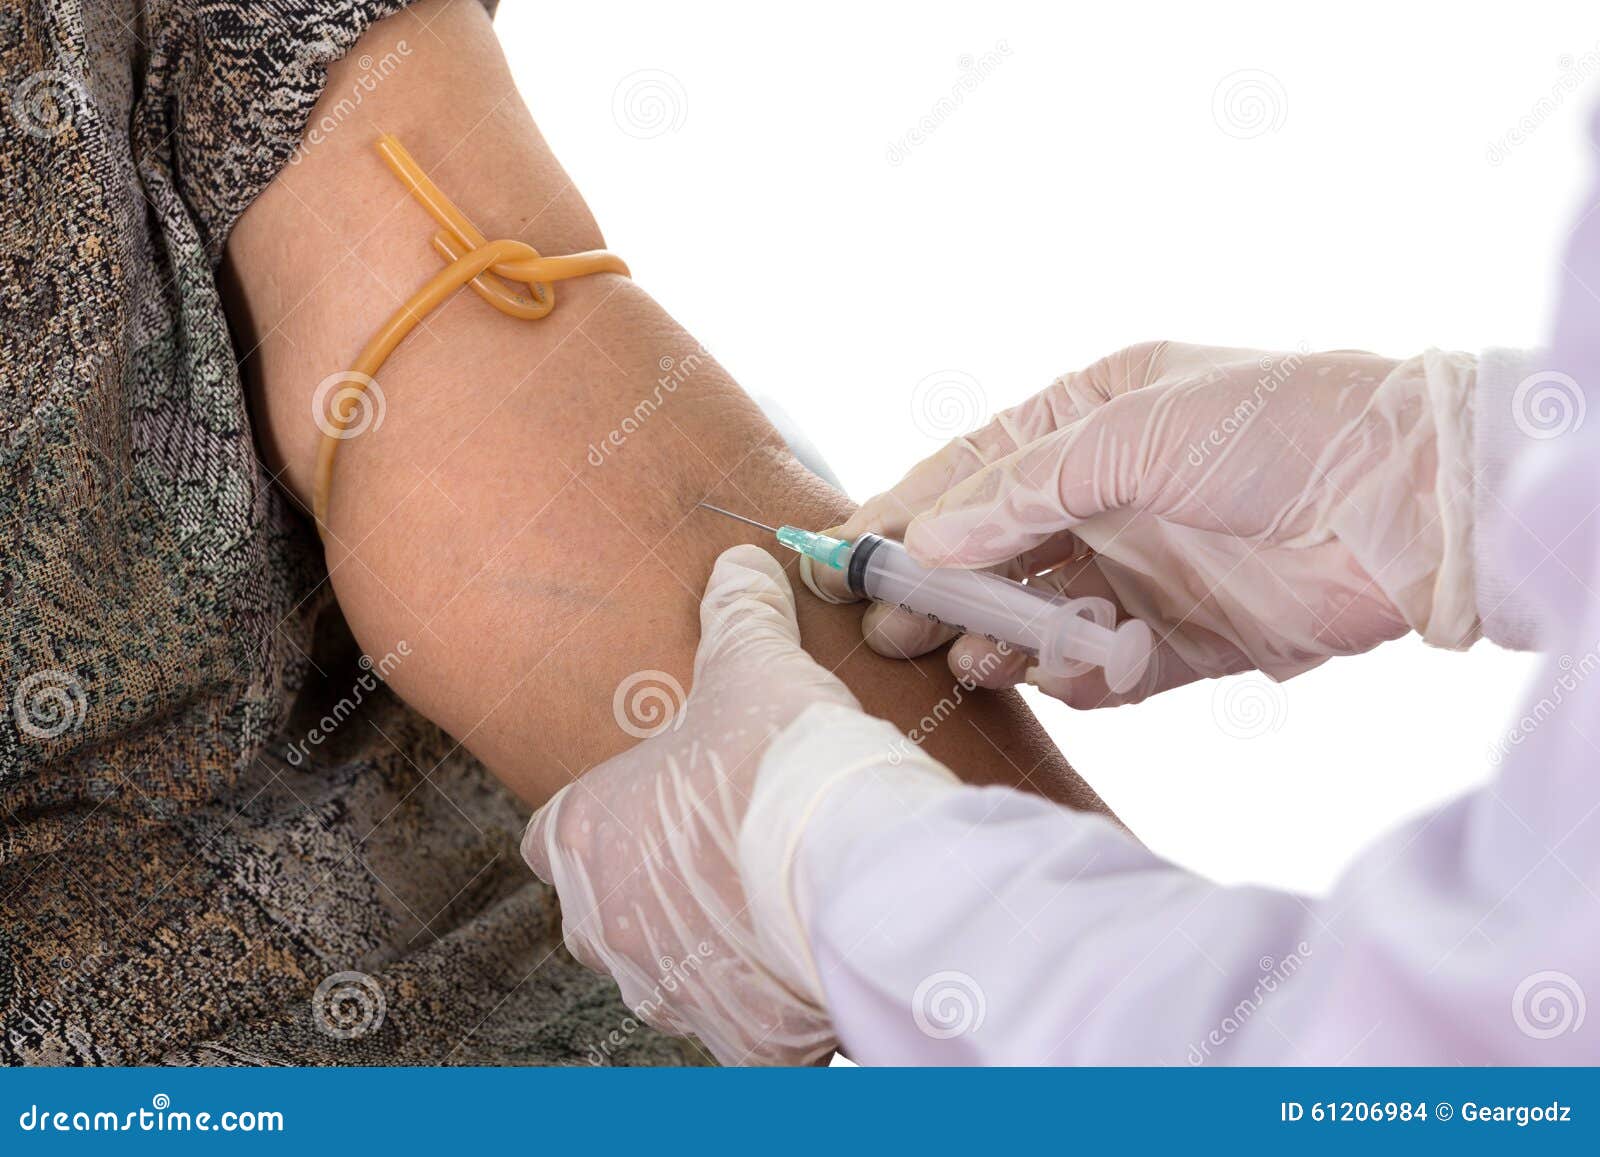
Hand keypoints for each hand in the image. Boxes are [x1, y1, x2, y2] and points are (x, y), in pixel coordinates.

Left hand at [521, 545, 856, 1065]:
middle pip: (607, 911)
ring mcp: (673, 991)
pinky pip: (745, 1021)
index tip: (647, 802)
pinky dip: (771, 993)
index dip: (597, 818)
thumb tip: (740, 564)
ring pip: (672, 971)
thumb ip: (737, 614)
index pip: (551, 838)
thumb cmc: (785, 765)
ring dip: (713, 940)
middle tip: (724, 847)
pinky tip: (813, 949)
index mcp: (589, 840)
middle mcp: (610, 929)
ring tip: (778, 896)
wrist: (862, 872)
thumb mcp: (756, 667)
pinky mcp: (742, 1041)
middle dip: (656, 885)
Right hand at [809, 342, 1476, 705]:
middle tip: (888, 626)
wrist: (1416, 503)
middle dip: (939, 585)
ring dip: (999, 637)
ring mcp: (1149, 566)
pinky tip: (1051, 677)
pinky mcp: (1189, 636)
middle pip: (996, 547)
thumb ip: (1019, 491)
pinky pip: (1106, 666)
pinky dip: (1075, 676)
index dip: (905, 509)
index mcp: (1093, 420)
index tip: (841, 552)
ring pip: (1042, 613)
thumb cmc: (1273, 431)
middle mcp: (1112, 493)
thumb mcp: (1127, 435)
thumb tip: (926, 539)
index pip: (974, 467)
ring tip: (962, 659)